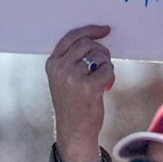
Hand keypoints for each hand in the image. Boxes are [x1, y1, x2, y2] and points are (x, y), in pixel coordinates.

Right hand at [44, 25, 115, 161]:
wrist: (74, 132)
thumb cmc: (73, 104)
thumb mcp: (64, 80)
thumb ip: (73, 60)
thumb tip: (96, 40)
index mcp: (52, 63)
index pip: (71, 37)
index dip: (90, 30)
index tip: (105, 30)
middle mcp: (60, 68)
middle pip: (87, 43)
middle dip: (101, 50)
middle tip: (105, 63)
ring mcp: (73, 77)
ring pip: (99, 55)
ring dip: (107, 65)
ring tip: (103, 79)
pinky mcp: (88, 87)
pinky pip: (107, 69)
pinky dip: (110, 77)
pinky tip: (106, 88)